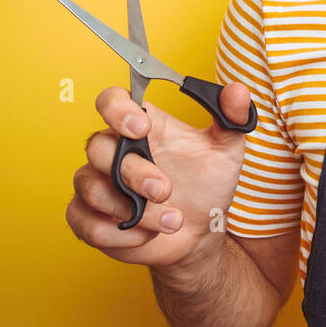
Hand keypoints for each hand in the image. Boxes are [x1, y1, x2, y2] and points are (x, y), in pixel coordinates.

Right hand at [66, 83, 254, 267]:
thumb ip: (231, 119)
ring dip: (133, 210)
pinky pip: (88, 225)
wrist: (201, 232)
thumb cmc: (207, 185)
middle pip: (98, 148)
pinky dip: (121, 234)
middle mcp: (113, 152)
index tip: (140, 127)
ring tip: (172, 220)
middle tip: (165, 190)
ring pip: (92, 189)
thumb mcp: (226, 151)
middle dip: (133, 173)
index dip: (116, 109)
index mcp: (141, 126)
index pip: (111, 100)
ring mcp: (96, 185)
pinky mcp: (90, 220)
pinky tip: (148, 234)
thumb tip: (237, 92)